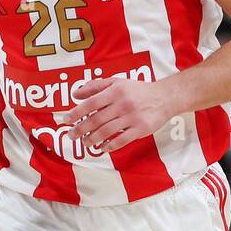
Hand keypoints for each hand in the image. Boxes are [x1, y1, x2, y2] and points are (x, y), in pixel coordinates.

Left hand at [53, 77, 175, 153]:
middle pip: (96, 120)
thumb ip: (95, 87)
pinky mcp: (140, 129)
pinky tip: (102, 148)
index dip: (76, 112)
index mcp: (115, 91)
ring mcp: (132, 118)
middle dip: (81, 129)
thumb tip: (75, 94)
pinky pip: (121, 140)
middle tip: (71, 135)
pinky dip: (110, 146)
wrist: (165, 97)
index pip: (91, 103)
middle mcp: (122, 104)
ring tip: (85, 142)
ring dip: (93, 139)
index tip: (65, 120)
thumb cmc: (138, 90)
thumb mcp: (117, 82)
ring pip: (107, 132)